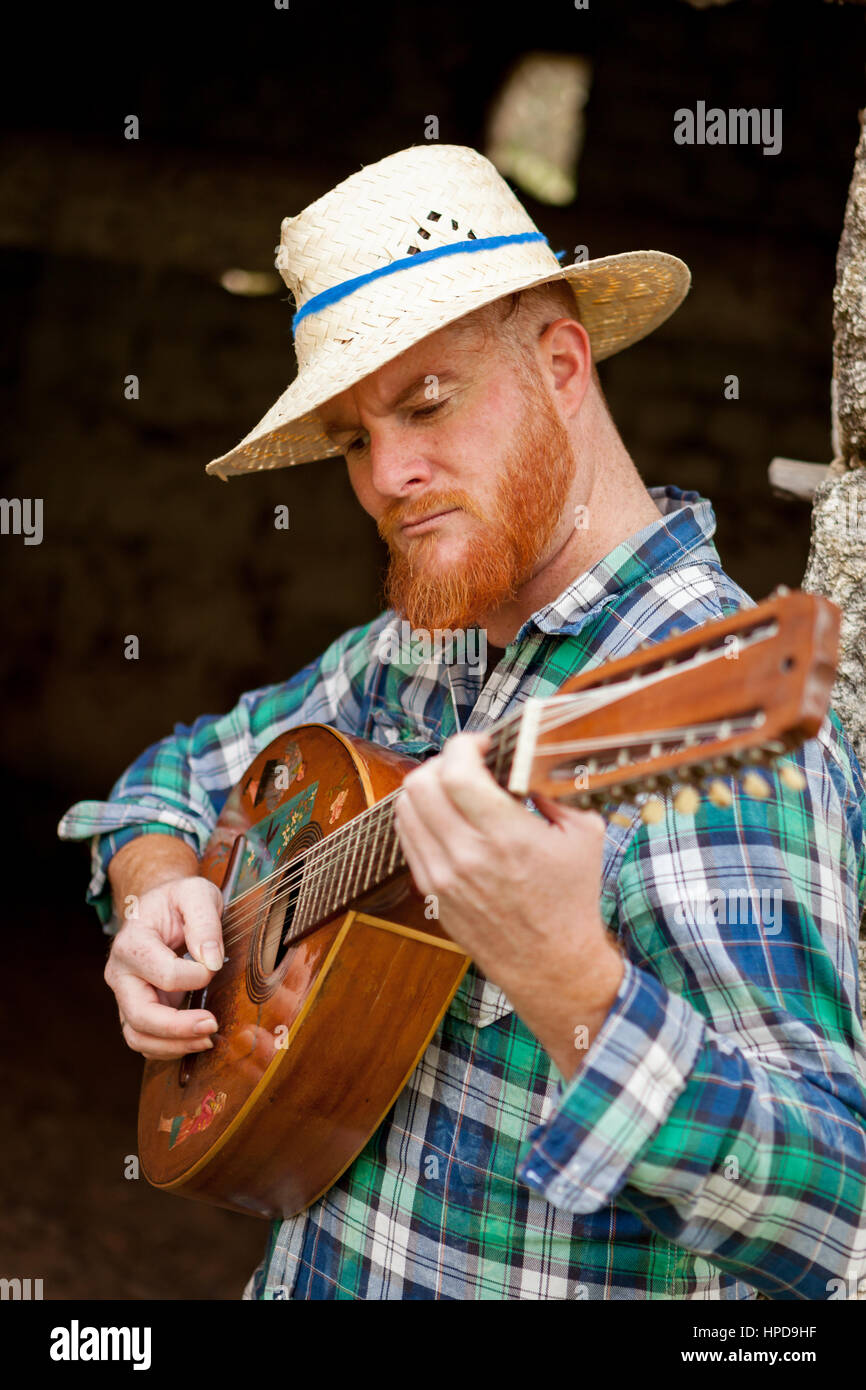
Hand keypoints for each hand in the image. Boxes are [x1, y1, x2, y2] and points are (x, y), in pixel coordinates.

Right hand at [104, 876, 224, 1059]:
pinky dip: (169, 1048)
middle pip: (140, 1015)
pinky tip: (196, 1040)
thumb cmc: (178, 900)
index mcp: (132, 942)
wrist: (160, 908)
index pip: (163, 973)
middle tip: (212, 1025)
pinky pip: (146, 1040)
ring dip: (173, 1046)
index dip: (196, 976)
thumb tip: (211, 960)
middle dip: (177, 1028)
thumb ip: (204, 920)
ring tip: (207, 1040)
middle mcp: (120, 973)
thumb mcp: (196, 892)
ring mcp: (125, 995)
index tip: (217, 964)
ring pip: (138, 1036)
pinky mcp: (136, 1009)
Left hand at [394, 732, 623, 1075]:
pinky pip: (407, 836)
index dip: (465, 745)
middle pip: (421, 783)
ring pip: (405, 806)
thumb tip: (527, 759)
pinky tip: (447, 816)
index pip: (457, 771)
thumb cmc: (571, 899)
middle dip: (443, 761)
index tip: (483, 745)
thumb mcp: (584, 834)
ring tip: (455, 788)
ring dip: (428, 786)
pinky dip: (421, 815)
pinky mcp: (431, 891)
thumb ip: (555, 790)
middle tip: (468, 764)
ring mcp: (442, 876)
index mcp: (507, 837)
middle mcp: (467, 856)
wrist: (551, 964)